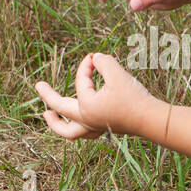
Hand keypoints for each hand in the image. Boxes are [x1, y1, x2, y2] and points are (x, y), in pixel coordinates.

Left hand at [35, 52, 157, 139]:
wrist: (152, 119)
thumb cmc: (134, 98)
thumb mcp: (117, 74)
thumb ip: (104, 62)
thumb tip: (96, 58)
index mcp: (86, 107)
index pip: (81, 81)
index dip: (86, 67)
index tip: (94, 57)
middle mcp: (87, 120)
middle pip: (61, 110)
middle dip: (48, 96)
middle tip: (39, 85)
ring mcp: (96, 127)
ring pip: (70, 131)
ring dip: (57, 124)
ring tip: (48, 115)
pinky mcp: (105, 129)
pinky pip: (85, 133)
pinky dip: (77, 128)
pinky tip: (77, 122)